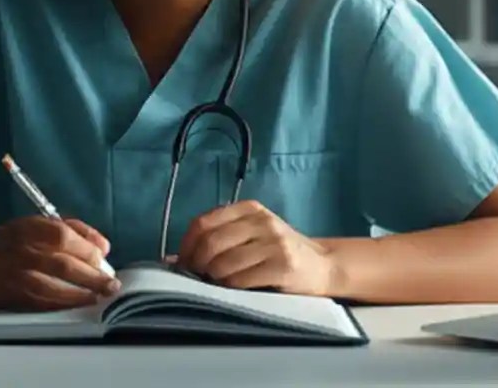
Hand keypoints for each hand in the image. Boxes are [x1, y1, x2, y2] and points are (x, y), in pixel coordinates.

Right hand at [0, 216, 119, 310]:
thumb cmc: (18, 239)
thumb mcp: (43, 224)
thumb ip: (76, 231)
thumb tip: (104, 247)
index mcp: (29, 227)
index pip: (62, 237)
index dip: (87, 250)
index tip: (103, 260)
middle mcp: (18, 250)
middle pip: (60, 265)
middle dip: (91, 277)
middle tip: (110, 285)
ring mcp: (9, 274)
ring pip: (49, 288)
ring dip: (78, 295)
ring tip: (97, 297)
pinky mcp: (3, 294)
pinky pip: (36, 302)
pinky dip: (59, 305)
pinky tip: (74, 304)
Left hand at [177, 200, 335, 295]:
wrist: (324, 265)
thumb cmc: (280, 253)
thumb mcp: (252, 236)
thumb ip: (218, 240)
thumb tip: (173, 258)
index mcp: (249, 209)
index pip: (203, 223)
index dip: (187, 246)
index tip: (182, 263)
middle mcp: (261, 221)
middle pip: (211, 242)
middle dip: (197, 264)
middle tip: (197, 277)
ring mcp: (274, 242)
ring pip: (224, 263)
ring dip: (213, 279)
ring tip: (217, 284)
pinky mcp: (283, 265)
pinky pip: (242, 279)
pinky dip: (230, 287)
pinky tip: (234, 289)